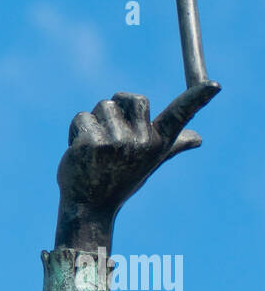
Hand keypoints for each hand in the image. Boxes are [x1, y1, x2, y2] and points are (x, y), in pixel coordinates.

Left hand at [55, 82, 219, 251]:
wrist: (89, 205)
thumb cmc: (121, 179)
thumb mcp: (151, 161)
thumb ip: (173, 143)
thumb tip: (199, 138)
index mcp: (158, 142)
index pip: (180, 115)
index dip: (197, 98)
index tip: (214, 85)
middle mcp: (142, 141)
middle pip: (130, 97)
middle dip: (117, 109)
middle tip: (112, 136)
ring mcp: (117, 142)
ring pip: (103, 106)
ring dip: (95, 122)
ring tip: (95, 149)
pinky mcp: (92, 143)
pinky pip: (82, 117)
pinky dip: (76, 130)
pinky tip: (80, 152)